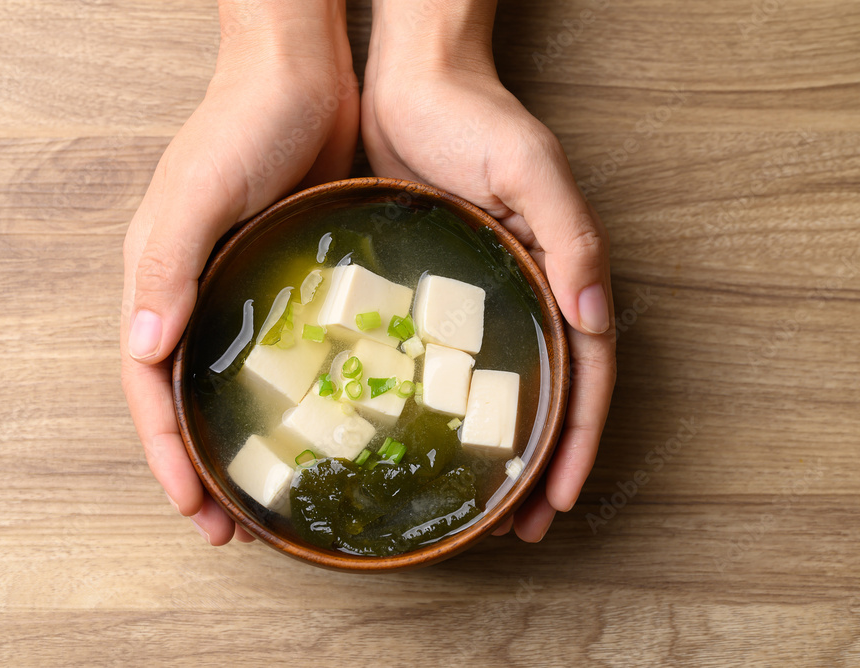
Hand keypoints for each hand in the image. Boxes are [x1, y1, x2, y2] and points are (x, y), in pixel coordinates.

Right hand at [121, 1, 358, 543]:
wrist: (303, 72)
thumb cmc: (245, 123)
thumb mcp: (201, 192)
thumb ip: (168, 267)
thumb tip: (143, 353)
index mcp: (159, 281)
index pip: (147, 385)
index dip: (165, 451)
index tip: (193, 509)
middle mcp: (193, 294)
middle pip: (185, 400)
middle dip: (200, 469)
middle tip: (231, 532)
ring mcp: (240, 290)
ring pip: (232, 387)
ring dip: (244, 446)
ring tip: (270, 501)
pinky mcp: (287, 279)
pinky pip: (280, 355)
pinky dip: (288, 400)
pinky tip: (318, 428)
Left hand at [363, 0, 615, 540]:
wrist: (410, 81)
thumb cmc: (473, 116)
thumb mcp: (530, 167)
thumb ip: (569, 236)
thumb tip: (597, 316)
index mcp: (560, 274)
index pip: (584, 376)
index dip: (576, 441)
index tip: (556, 502)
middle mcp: (526, 292)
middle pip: (548, 394)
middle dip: (540, 462)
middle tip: (519, 525)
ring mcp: (481, 293)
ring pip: (496, 385)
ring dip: (495, 443)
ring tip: (477, 499)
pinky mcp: (434, 285)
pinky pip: (445, 356)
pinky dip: (443, 400)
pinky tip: (418, 431)